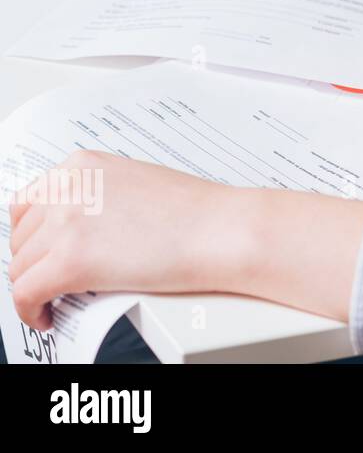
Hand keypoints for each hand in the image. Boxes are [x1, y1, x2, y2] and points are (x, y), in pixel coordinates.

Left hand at [8, 150, 362, 330]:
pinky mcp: (70, 259)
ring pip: (20, 266)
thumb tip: (82, 227)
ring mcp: (66, 221)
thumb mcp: (138, 185)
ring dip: (35, 286)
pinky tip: (46, 315)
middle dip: (34, 261)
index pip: (29, 202)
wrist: (225, 229)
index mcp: (83, 165)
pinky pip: (24, 293)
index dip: (33, 235)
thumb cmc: (200, 213)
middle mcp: (68, 187)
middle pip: (20, 236)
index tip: (40, 250)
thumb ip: (100, 197)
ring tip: (55, 300)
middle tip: (52, 280)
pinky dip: (29, 311)